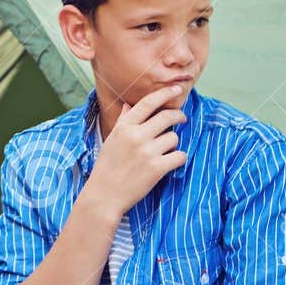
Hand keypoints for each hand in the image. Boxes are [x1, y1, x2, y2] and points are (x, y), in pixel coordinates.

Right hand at [85, 85, 188, 215]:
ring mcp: (147, 152)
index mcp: (124, 127)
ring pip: (174, 137)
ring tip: (162, 152)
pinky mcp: (157, 168)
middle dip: (178, 116)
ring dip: (172, 144)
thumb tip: (129, 105)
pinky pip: (179, 156)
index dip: (165, 93)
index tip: (177, 89)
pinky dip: (177, 159)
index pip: (148, 103)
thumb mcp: (111, 140)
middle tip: (182, 119)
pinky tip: (169, 163)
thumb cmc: (107, 167)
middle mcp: (136, 136)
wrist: (104, 195)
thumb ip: (123, 122)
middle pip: (167, 117)